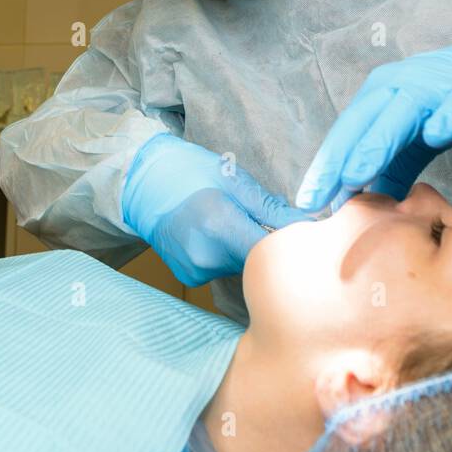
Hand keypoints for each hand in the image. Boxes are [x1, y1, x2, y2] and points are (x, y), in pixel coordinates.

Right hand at [123, 134, 307, 286]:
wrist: (143, 185)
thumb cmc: (190, 173)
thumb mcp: (234, 180)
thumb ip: (271, 208)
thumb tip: (307, 226)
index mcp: (219, 225)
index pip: (272, 249)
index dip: (290, 241)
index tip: (300, 231)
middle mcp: (206, 255)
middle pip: (259, 261)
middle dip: (269, 244)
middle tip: (265, 220)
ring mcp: (196, 270)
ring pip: (243, 267)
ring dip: (249, 249)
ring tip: (236, 223)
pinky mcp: (190, 278)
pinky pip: (225, 270)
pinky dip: (230, 255)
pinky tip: (218, 237)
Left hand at [296, 31, 451, 212]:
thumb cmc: (448, 106)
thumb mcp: (413, 142)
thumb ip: (389, 172)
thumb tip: (360, 213)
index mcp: (379, 97)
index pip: (345, 134)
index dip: (324, 167)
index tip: (305, 202)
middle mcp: (398, 85)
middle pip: (362, 122)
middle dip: (337, 159)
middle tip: (317, 196)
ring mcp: (434, 85)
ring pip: (400, 112)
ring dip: (377, 142)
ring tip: (356, 174)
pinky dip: (445, 117)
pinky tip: (436, 135)